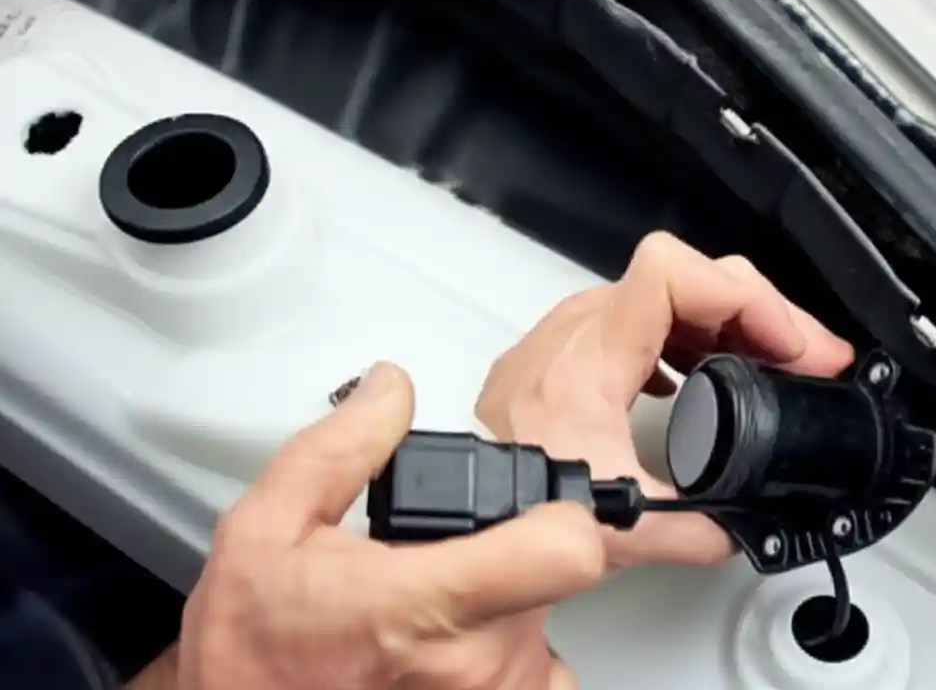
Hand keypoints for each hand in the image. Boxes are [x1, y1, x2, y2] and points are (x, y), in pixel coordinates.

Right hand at [129, 363, 604, 689]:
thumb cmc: (251, 658)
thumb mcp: (264, 531)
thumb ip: (340, 450)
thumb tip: (392, 392)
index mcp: (428, 603)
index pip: (566, 552)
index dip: (561, 515)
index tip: (532, 508)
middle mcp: (479, 662)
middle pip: (549, 575)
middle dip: (501, 556)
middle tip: (436, 566)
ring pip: (543, 623)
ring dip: (501, 611)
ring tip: (432, 619)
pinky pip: (539, 672)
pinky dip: (503, 658)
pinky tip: (445, 653)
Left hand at [475, 232, 853, 567]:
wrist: (461, 511)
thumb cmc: (514, 506)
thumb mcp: (619, 525)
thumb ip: (692, 529)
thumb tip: (738, 528)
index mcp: (587, 362)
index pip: (669, 274)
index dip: (740, 294)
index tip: (781, 340)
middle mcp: (573, 335)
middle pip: (684, 278)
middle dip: (759, 311)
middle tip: (805, 354)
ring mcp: (567, 338)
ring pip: (663, 291)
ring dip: (727, 321)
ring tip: (770, 357)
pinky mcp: (564, 353)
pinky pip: (638, 313)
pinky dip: (688, 334)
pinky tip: (704, 366)